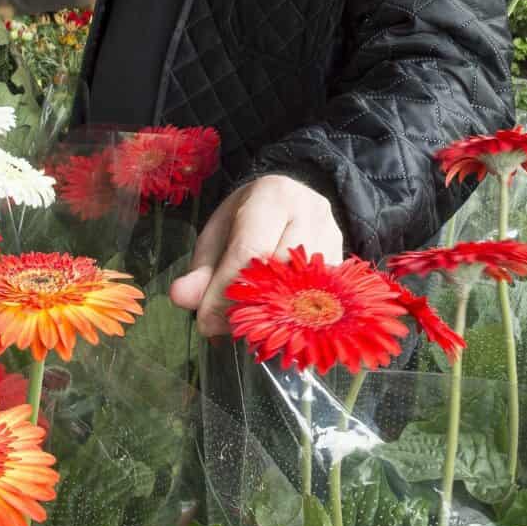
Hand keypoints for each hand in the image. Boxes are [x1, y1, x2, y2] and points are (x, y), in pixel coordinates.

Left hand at [169, 174, 342, 336]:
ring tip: (252, 330)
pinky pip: (323, 298)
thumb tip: (182, 297)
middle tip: (229, 327)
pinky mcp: (344, 261)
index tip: (206, 322)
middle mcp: (310, 211)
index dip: (227, 290)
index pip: (250, 249)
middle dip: (252, 305)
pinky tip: (279, 327)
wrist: (289, 202)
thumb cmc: (247, 220)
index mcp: (273, 195)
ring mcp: (334, 236)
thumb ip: (202, 269)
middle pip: (282, 270)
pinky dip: (298, 318)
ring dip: (276, 316)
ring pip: (307, 288)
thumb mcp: (217, 235)